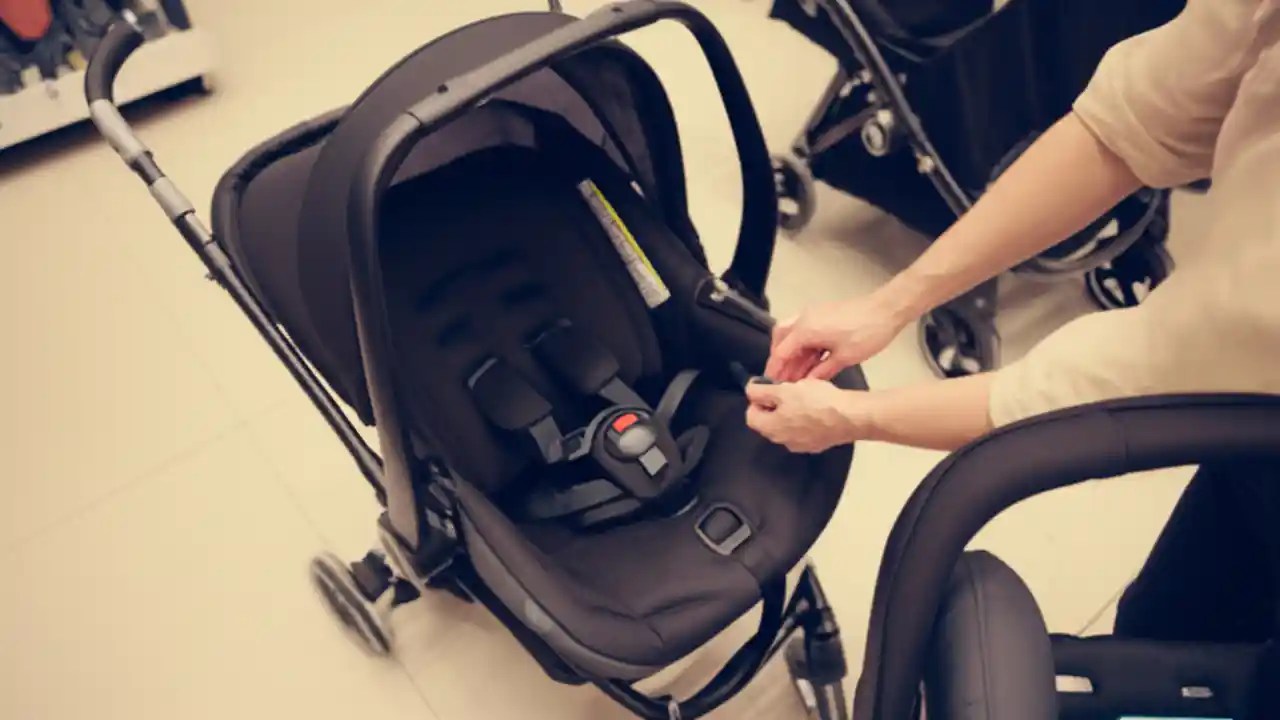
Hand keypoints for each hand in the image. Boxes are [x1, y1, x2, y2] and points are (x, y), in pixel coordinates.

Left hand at [744, 379, 865, 453]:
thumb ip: (761, 391)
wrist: (850, 417)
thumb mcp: (783, 390)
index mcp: (770, 428)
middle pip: (769, 421)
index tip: (768, 388)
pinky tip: (818, 407)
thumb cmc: (816, 402)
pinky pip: (805, 430)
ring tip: (805, 396)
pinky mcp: (818, 445)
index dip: (756, 399)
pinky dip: (807, 419)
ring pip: (788, 425)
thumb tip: (749, 390)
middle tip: (788, 390)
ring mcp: (801, 445)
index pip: (751, 415)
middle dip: (775, 405)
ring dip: (791, 412)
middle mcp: (782, 441)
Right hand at [766, 294, 910, 381]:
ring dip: (792, 352)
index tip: (770, 383)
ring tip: (796, 373)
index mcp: (805, 330)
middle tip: (782, 376)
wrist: (887, 310)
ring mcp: (814, 315)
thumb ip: (821, 372)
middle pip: (781, 338)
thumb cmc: (866, 334)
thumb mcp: (843, 358)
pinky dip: (803, 345)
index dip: (775, 369)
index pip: (781, 351)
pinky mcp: (824, 314)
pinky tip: (811, 361)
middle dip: (779, 358)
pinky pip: (805, 330)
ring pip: (793, 333)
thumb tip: (806, 383)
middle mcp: (804, 319)